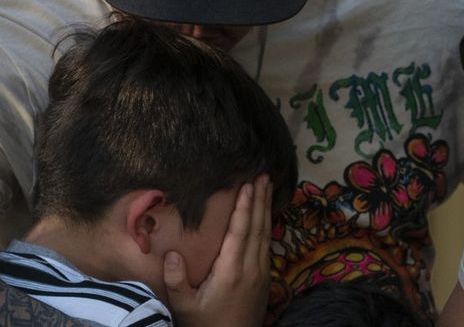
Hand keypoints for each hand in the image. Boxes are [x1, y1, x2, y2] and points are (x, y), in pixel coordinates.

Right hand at [164, 174, 271, 326]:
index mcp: (232, 271)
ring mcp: (261, 272)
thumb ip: (177, 281)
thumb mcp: (185, 306)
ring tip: (268, 187)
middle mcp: (251, 268)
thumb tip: (171, 253)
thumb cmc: (206, 325)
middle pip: (258, 227)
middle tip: (264, 175)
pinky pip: (267, 244)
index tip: (248, 185)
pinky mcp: (265, 278)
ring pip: (266, 234)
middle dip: (261, 200)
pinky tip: (266, 216)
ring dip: (267, 209)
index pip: (240, 231)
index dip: (245, 207)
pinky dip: (267, 226)